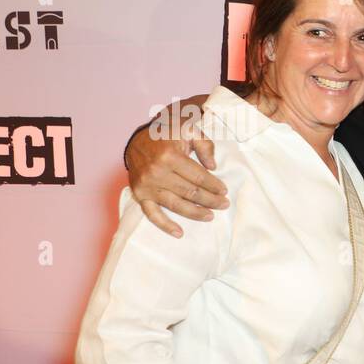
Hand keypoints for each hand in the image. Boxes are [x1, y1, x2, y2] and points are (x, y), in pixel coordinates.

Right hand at [125, 94, 226, 237]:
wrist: (139, 138)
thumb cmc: (167, 134)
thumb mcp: (189, 130)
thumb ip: (205, 146)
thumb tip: (213, 166)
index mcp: (169, 156)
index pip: (198, 177)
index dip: (214, 186)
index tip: (224, 191)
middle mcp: (156, 172)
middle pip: (190, 192)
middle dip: (210, 200)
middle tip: (224, 204)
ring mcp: (147, 185)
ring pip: (176, 205)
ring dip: (195, 213)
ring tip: (210, 216)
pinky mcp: (139, 193)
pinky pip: (152, 213)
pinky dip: (165, 225)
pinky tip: (179, 233)